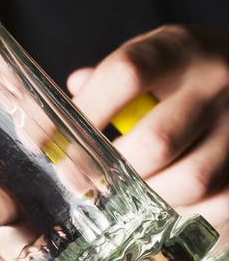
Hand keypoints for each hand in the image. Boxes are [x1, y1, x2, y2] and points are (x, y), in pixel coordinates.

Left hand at [67, 24, 228, 229]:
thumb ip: (106, 79)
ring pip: (189, 180)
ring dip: (147, 195)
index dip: (85, 110)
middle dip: (112, 168)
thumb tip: (59, 108)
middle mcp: (214, 83)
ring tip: (123, 194)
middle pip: (156, 140)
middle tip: (81, 180)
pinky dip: (184, 212)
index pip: (125, 75)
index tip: (49, 137)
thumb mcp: (151, 53)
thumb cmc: (186, 68)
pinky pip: (216, 204)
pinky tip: (162, 203)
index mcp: (178, 48)